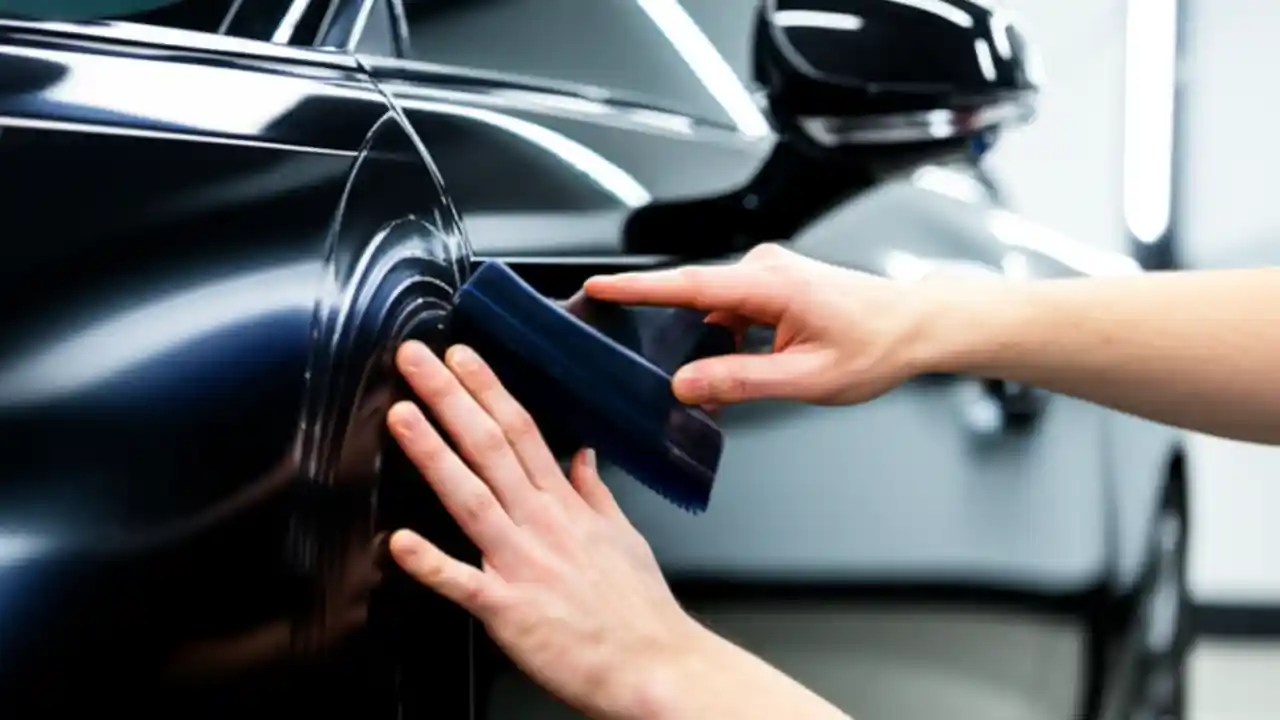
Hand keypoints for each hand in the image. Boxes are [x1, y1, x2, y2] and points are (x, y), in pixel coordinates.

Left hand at [383, 340, 709, 719]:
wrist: (656, 667)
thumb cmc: (639, 610)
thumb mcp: (623, 536)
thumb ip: (593, 492)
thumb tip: (582, 455)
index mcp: (567, 505)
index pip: (522, 431)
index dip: (488, 389)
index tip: (462, 358)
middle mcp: (542, 524)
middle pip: (491, 447)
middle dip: (451, 399)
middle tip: (418, 359)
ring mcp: (524, 564)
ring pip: (471, 497)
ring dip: (434, 454)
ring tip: (403, 415)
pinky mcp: (509, 610)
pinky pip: (463, 583)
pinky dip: (431, 562)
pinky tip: (398, 541)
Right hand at [583, 242, 934, 405]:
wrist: (915, 326)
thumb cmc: (875, 347)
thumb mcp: (805, 379)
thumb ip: (740, 382)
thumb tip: (687, 385)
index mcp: (771, 285)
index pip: (689, 285)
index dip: (639, 288)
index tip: (599, 286)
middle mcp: (765, 269)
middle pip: (698, 302)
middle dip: (675, 335)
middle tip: (669, 376)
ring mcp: (770, 274)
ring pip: (716, 311)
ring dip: (710, 344)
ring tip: (728, 381)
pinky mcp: (774, 284)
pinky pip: (732, 311)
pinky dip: (727, 338)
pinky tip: (739, 367)